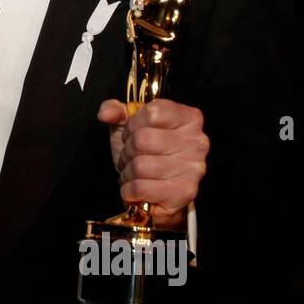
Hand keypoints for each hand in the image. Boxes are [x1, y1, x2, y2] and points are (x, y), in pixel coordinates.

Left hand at [97, 98, 207, 228]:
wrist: (154, 191)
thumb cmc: (145, 153)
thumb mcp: (129, 125)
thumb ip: (116, 111)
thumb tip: (106, 113)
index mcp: (188, 118)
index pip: (152, 112)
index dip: (133, 124)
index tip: (133, 133)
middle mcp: (197, 141)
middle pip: (143, 139)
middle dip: (128, 151)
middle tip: (132, 157)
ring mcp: (194, 168)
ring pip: (141, 166)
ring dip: (128, 172)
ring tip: (135, 173)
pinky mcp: (184, 192)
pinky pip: (141, 187)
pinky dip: (130, 190)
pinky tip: (137, 188)